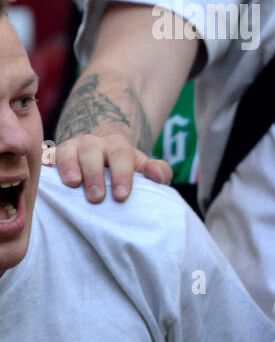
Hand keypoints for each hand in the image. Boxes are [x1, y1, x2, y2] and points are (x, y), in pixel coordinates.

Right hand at [53, 133, 171, 202]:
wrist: (102, 160)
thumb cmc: (125, 172)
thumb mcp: (144, 171)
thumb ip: (159, 172)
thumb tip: (157, 174)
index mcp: (118, 146)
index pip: (122, 156)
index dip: (122, 175)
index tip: (122, 196)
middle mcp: (93, 143)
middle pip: (93, 152)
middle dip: (95, 175)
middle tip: (97, 198)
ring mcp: (72, 148)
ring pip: (68, 151)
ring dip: (70, 167)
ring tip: (73, 184)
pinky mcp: (54, 156)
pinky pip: (48, 158)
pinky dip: (47, 165)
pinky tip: (47, 179)